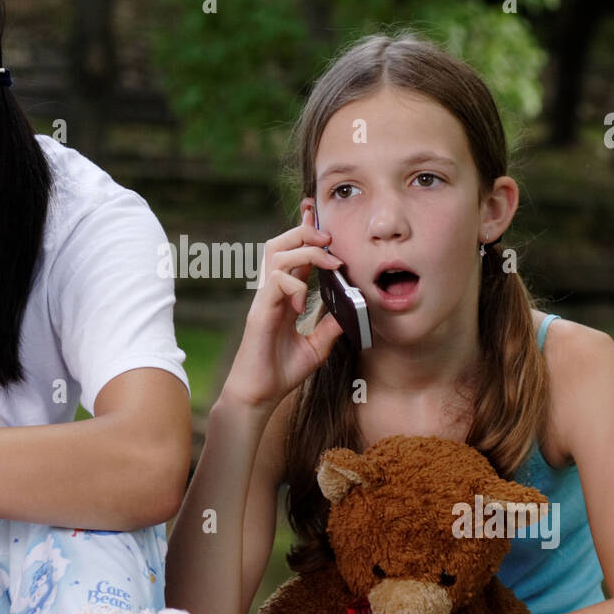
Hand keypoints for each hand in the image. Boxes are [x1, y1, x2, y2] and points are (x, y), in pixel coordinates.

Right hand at [220, 202, 344, 410]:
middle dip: (304, 232)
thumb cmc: (281, 371)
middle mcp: (272, 292)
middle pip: (279, 243)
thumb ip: (330, 325)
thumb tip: (354, 309)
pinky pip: (275, 283)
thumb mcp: (317, 345)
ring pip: (276, 254)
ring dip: (304, 250)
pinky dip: (294, 285)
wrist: (259, 395)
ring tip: (327, 258)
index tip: (320, 218)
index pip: (293, 254)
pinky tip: (304, 303)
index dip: (305, 233)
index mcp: (284, 296)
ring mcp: (264, 300)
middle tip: (330, 238)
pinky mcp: (259, 313)